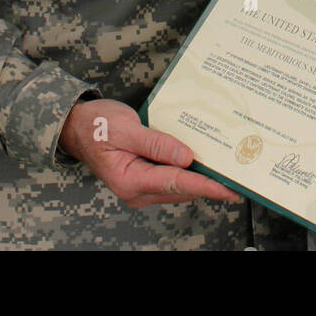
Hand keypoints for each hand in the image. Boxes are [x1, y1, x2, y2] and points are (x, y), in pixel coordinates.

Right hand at [58, 98, 240, 208]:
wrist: (76, 126)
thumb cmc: (96, 125)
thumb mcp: (126, 128)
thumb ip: (156, 143)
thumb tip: (186, 158)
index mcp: (129, 180)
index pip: (175, 183)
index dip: (204, 185)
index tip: (228, 188)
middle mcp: (137, 190)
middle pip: (180, 188)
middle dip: (209, 184)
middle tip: (238, 177)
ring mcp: (140, 187)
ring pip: (178, 185)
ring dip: (200, 178)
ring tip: (227, 171)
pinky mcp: (144, 178)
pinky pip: (171, 178)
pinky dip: (187, 172)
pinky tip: (203, 163)